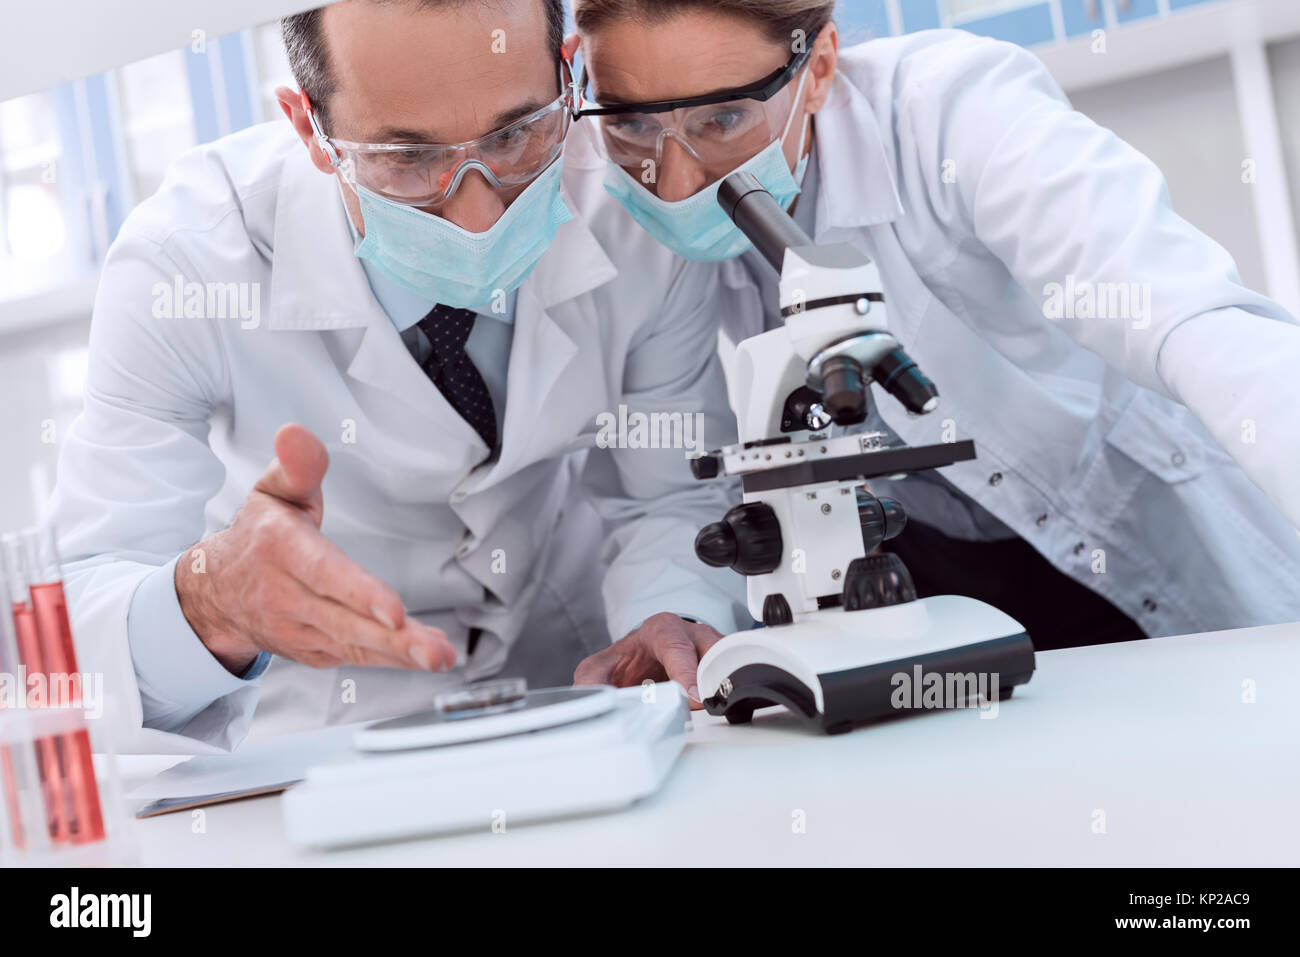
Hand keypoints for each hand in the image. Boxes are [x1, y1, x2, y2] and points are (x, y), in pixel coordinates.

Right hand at [176, 423, 455, 674]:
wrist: (216, 592)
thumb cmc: (259, 532)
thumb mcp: (272, 490)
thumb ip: (297, 465)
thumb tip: (296, 433)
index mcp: (281, 550)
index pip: (322, 573)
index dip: (358, 592)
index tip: (393, 610)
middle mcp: (286, 596)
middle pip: (344, 620)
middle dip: (392, 638)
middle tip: (434, 651)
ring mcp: (298, 630)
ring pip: (353, 645)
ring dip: (400, 655)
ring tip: (441, 658)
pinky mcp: (313, 651)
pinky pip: (355, 657)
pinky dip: (391, 660)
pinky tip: (426, 658)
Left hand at [573, 612, 723, 709]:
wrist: (640, 663)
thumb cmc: (626, 663)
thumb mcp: (599, 669)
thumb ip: (592, 681)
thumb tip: (589, 699)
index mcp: (661, 629)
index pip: (676, 646)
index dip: (685, 670)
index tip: (691, 695)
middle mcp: (691, 633)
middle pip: (710, 651)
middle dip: (711, 677)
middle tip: (708, 704)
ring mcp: (711, 649)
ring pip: (727, 661)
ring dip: (725, 685)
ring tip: (721, 708)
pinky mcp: (722, 666)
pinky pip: (736, 675)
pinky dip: (733, 691)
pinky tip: (731, 707)